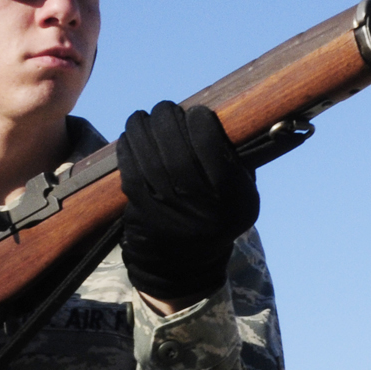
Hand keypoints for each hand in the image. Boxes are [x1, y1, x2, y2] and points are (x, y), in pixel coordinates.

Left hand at [117, 101, 259, 303]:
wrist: (186, 261)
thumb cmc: (218, 214)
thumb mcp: (243, 196)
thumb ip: (238, 161)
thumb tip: (227, 117)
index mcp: (233, 199)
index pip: (212, 148)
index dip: (201, 122)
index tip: (198, 113)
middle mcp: (200, 206)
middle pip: (177, 149)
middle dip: (168, 118)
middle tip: (167, 108)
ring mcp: (168, 208)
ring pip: (149, 155)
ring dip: (142, 126)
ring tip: (145, 117)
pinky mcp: (142, 209)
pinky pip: (130, 168)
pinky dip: (127, 146)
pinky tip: (131, 135)